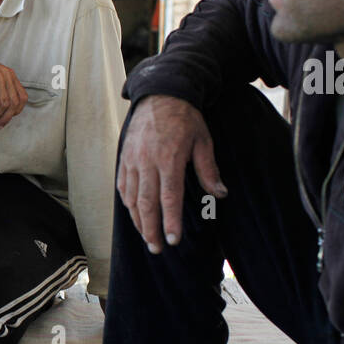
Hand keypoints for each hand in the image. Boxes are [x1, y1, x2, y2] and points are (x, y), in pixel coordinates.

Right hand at [118, 95, 225, 253]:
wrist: (160, 94)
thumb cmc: (185, 118)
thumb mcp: (203, 141)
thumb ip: (209, 170)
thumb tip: (220, 195)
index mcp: (169, 159)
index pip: (169, 198)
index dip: (170, 221)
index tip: (174, 240)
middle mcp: (147, 162)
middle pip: (146, 204)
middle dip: (150, 229)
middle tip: (157, 249)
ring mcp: (132, 160)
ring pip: (132, 198)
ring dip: (138, 221)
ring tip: (146, 237)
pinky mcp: (124, 158)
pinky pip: (123, 186)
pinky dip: (128, 204)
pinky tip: (135, 215)